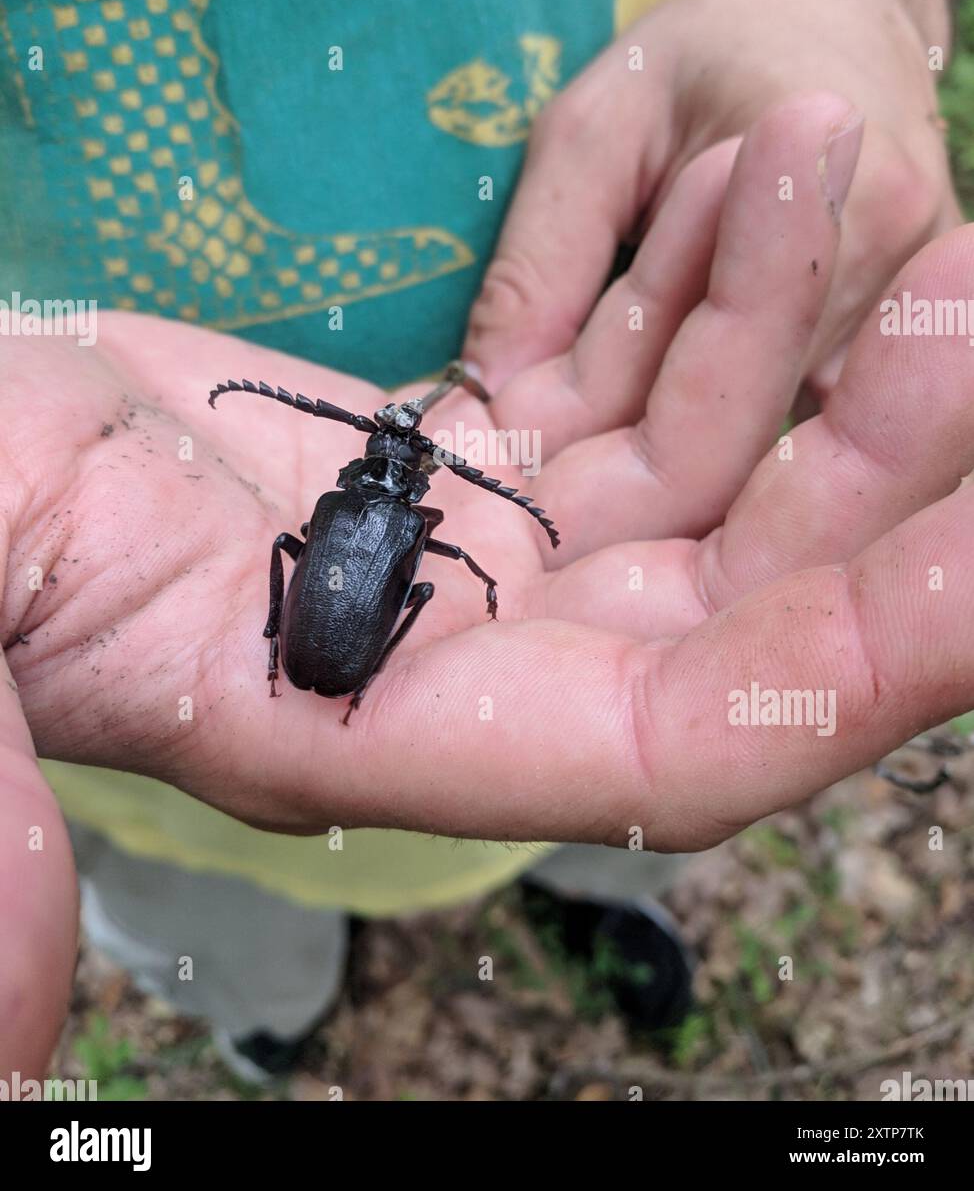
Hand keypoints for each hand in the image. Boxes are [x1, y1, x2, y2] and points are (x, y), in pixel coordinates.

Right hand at [4, 225, 973, 1071]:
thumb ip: (0, 845)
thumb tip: (4, 1052)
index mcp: (388, 734)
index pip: (680, 747)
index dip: (848, 673)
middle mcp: (475, 661)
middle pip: (737, 601)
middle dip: (881, 486)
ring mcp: (481, 559)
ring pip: (699, 479)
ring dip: (803, 360)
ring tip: (894, 223)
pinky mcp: (462, 467)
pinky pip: (624, 399)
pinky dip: (696, 315)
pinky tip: (754, 215)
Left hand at [463, 0, 967, 540]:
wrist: (836, 6)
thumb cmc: (700, 51)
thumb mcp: (592, 127)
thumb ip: (544, 257)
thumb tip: (490, 399)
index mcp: (815, 181)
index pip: (704, 349)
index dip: (601, 423)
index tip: (503, 467)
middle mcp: (888, 264)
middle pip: (751, 424)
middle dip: (633, 479)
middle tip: (526, 533)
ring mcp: (907, 309)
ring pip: (773, 439)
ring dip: (673, 475)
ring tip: (571, 519)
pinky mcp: (899, 336)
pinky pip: (796, 425)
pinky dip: (720, 451)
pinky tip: (639, 482)